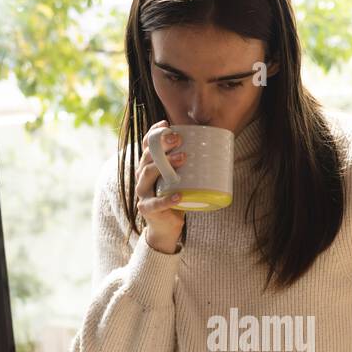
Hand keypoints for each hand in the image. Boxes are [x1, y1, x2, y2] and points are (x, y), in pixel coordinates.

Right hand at [137, 119, 186, 252]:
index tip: (167, 124)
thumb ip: (184, 165)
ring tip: (183, 158)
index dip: (154, 133)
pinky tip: (179, 196)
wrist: (165, 227)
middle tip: (178, 139)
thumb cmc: (174, 198)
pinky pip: (156, 203)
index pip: (146, 146)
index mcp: (147, 166)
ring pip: (147, 174)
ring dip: (165, 165)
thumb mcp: (177, 179)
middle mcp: (141, 177)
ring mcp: (142, 193)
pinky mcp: (147, 209)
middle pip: (147, 156)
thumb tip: (211, 147)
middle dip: (162, 144)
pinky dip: (168, 200)